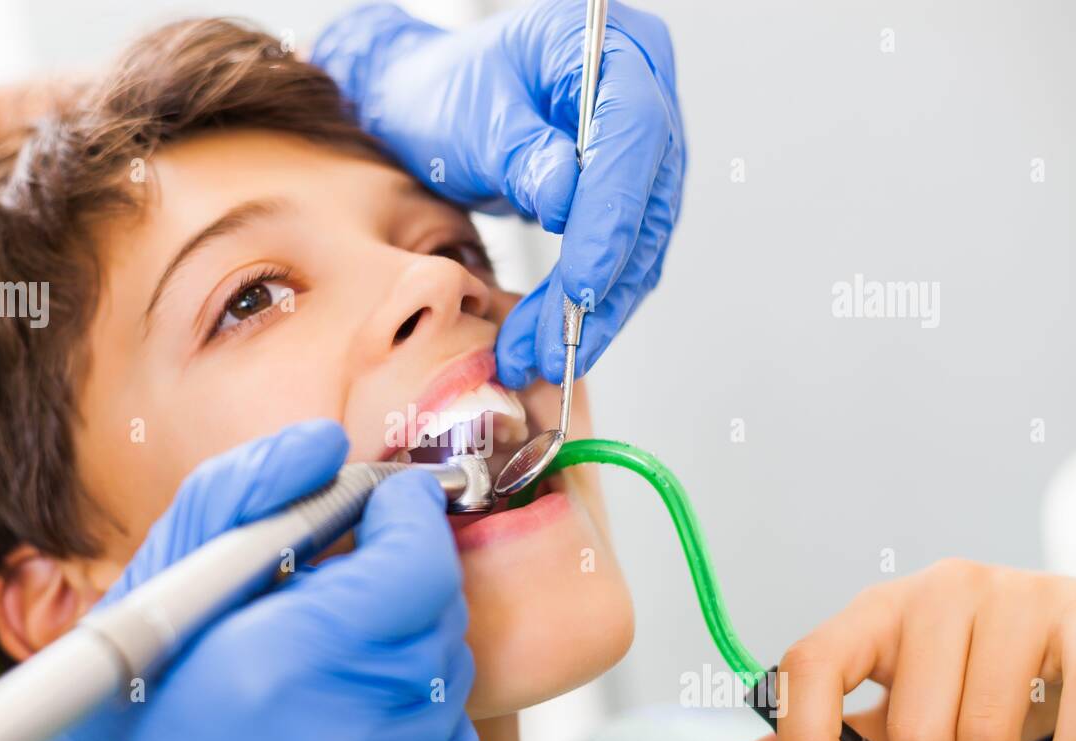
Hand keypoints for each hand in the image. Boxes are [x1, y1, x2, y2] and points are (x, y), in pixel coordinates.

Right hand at [0, 419, 477, 740]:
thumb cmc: (117, 713)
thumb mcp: (160, 577)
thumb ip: (245, 493)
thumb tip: (324, 446)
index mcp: (284, 661)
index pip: (415, 565)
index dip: (410, 514)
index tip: (388, 496)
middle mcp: (344, 732)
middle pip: (440, 613)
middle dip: (409, 565)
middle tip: (354, 556)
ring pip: (450, 673)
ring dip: (414, 630)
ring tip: (344, 626)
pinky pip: (447, 737)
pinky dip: (421, 698)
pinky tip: (359, 688)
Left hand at [312, 0, 684, 388]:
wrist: (429, 105)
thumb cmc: (446, 93)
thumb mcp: (472, 116)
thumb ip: (522, 152)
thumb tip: (567, 199)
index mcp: (616, 48)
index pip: (634, 135)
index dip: (613, 215)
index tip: (583, 282)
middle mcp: (644, 95)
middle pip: (647, 201)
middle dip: (602, 284)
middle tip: (558, 344)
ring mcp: (641, 150)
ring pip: (640, 243)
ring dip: (593, 311)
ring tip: (543, 357)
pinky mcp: (624, 195)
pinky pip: (620, 257)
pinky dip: (586, 306)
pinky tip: (553, 341)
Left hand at [742, 560, 1075, 740]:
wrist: (1074, 640)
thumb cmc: (977, 676)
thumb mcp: (904, 698)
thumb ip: (838, 737)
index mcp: (877, 610)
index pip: (811, 665)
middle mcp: (940, 592)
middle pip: (912, 726)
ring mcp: (1013, 599)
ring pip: (982, 733)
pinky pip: (1072, 714)